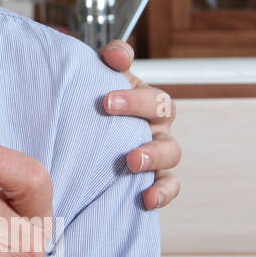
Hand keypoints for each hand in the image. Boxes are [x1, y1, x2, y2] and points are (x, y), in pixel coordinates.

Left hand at [97, 39, 181, 209]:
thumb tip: (116, 56)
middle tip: (111, 116)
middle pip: (165, 115)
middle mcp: (157, 124)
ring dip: (154, 157)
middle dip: (141, 115)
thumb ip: (111, 59)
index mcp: (147, 99)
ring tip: (132, 161)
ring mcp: (157, 152)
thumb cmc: (95, 101)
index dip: (134, 97)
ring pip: (171, 153)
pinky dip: (163, 193)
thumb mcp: (100, 75)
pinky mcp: (153, 179)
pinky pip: (169, 186)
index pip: (151, 94)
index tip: (106, 102)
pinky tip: (147, 200)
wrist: (84, 130)